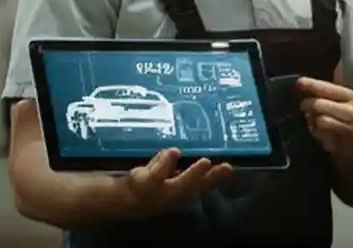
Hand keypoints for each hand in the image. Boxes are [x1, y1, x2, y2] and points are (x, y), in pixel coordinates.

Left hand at [115, 147, 232, 219]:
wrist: (122, 201)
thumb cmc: (147, 188)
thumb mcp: (163, 179)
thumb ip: (174, 169)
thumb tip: (184, 155)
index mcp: (181, 196)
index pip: (201, 187)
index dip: (216, 179)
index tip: (229, 168)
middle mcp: (173, 197)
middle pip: (195, 187)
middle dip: (210, 179)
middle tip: (225, 168)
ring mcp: (161, 193)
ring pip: (180, 184)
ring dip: (194, 174)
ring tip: (206, 163)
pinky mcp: (147, 185)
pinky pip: (158, 173)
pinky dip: (166, 162)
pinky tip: (175, 152)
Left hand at [297, 76, 352, 158]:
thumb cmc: (342, 115)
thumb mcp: (338, 98)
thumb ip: (326, 87)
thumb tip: (330, 69)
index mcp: (350, 96)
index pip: (329, 88)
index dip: (313, 85)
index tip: (299, 82)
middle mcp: (351, 112)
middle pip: (320, 105)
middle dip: (309, 104)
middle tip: (303, 106)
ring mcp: (347, 130)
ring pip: (320, 120)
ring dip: (312, 119)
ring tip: (312, 119)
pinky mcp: (338, 144)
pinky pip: (319, 135)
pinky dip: (316, 132)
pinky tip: (318, 131)